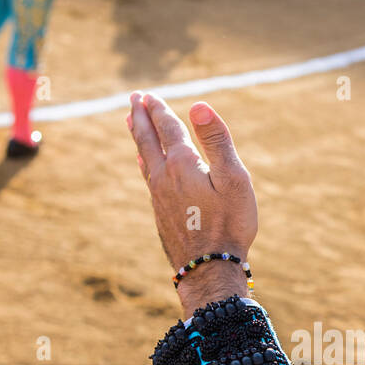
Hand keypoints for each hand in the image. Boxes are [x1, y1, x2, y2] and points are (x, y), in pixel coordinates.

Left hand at [126, 93, 257, 315]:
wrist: (209, 270)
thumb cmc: (229, 224)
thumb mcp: (234, 179)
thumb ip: (217, 141)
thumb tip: (198, 105)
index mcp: (182, 164)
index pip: (167, 128)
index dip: (158, 109)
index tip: (148, 95)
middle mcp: (164, 177)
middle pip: (147, 139)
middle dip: (140, 117)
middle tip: (133, 99)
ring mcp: (158, 196)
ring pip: (144, 158)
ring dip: (138, 137)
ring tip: (130, 122)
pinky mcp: (160, 213)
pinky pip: (148, 178)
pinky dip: (144, 161)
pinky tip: (144, 163)